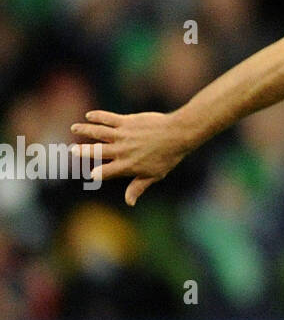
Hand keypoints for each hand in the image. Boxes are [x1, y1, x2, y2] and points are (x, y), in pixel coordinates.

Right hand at [70, 110, 190, 205]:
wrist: (177, 134)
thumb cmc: (167, 157)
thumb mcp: (154, 175)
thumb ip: (138, 187)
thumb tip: (129, 203)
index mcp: (128, 166)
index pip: (107, 172)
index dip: (98, 174)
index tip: (90, 175)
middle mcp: (122, 151)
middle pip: (97, 151)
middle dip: (83, 151)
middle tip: (71, 150)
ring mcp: (123, 135)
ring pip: (98, 132)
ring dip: (84, 129)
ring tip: (74, 128)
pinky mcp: (126, 122)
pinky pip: (108, 118)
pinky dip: (97, 116)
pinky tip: (89, 116)